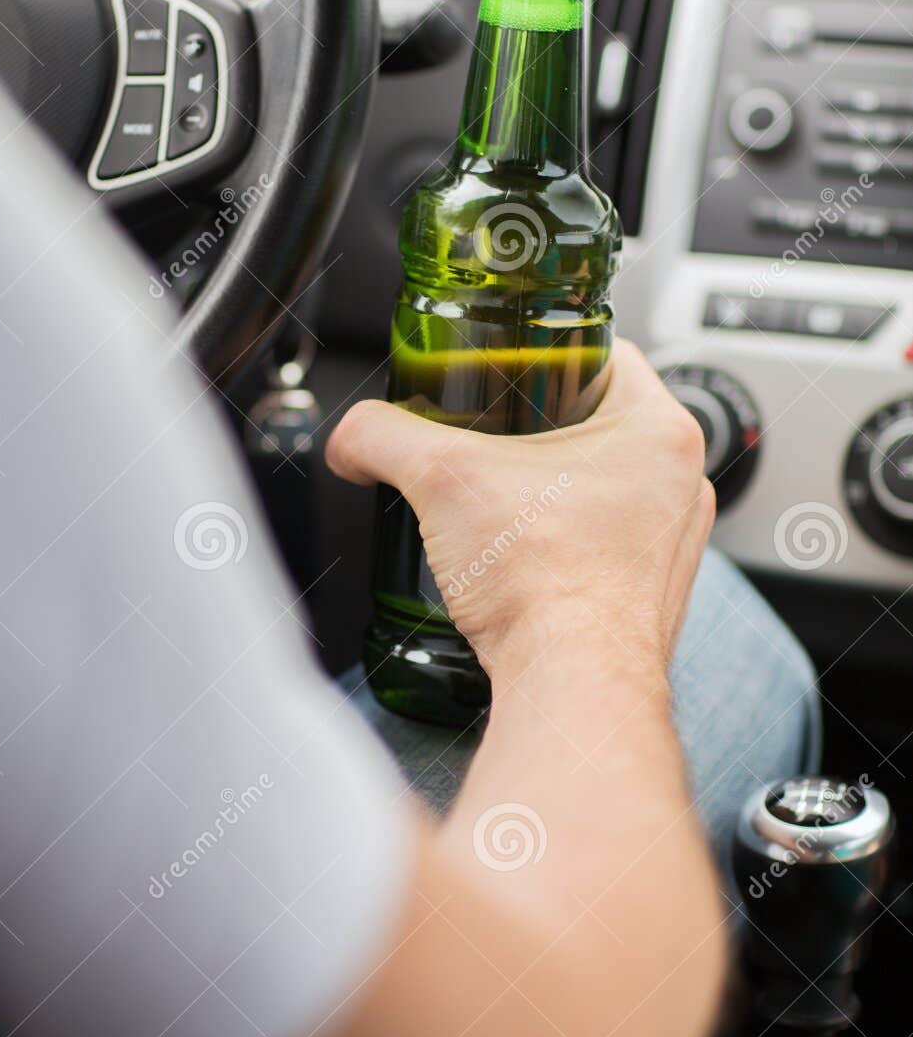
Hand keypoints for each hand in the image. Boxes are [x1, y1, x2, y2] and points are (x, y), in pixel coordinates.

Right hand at [327, 339, 713, 687]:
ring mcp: (673, 544)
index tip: (506, 366)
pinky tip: (521, 555)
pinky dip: (565, 541)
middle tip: (489, 436)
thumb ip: (383, 438)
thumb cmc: (548, 587)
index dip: (546, 352)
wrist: (570, 685)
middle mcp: (683, 485)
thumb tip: (352, 440)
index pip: (604, 354)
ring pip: (605, 486)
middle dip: (540, 427)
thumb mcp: (442, 480)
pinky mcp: (651, 594)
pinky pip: (607, 543)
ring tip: (501, 500)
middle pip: (602, 423)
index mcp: (661, 430)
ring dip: (554, 488)